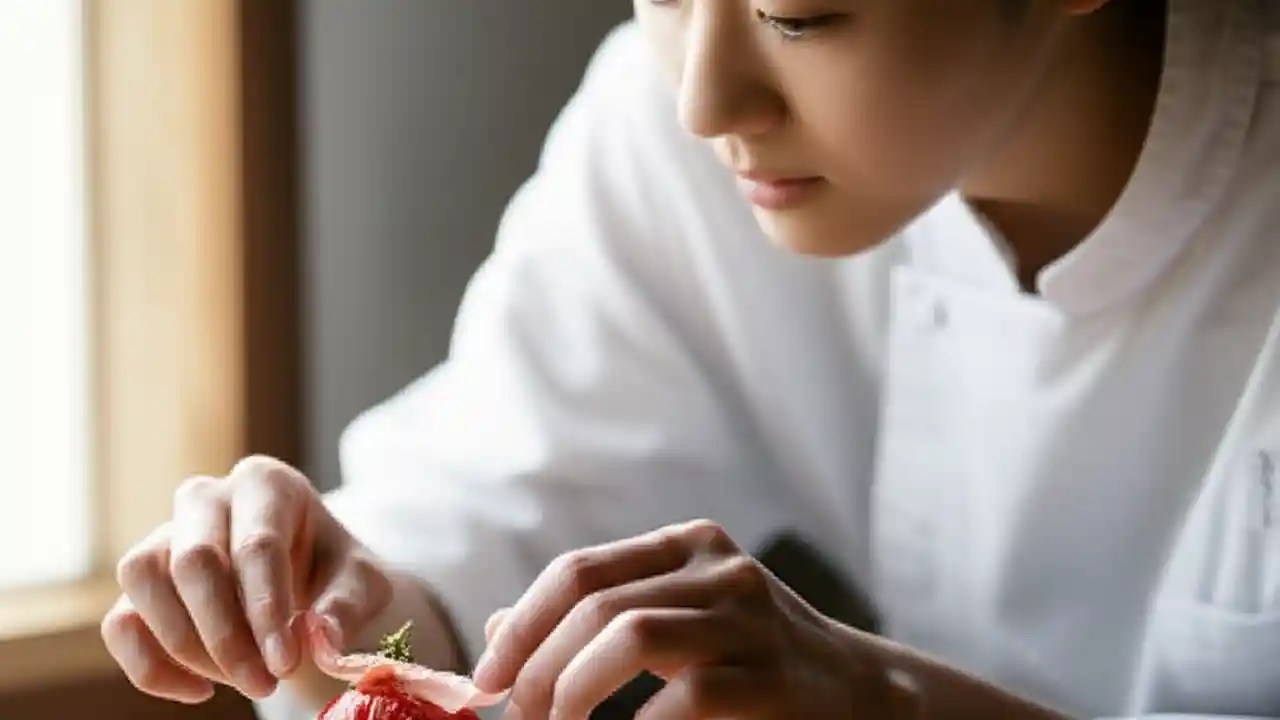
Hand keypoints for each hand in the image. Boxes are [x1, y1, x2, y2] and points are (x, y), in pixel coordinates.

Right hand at [101, 456, 394, 703]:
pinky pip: (120, 621)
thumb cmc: (334, 571)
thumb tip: (320, 640)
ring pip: (143, 579)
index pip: (257, 545)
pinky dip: (150, 666)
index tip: (286, 664)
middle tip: (264, 684)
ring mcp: (165, 534)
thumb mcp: (363, 583)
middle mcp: (207, 498)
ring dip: (185, 645)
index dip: (267, 610)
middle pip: (194, 560)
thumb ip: (348, 606)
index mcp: (267, 484)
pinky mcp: (141, 580)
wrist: (308, 577)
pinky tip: (199, 691)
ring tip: (240, 682)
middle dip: (225, 635)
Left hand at [472, 519, 919, 719]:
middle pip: (594, 604)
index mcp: (685, 546)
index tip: (486, 681)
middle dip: (538, 668)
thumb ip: (593, 622)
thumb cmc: (749, 663)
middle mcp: (717, 566)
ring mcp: (751, 615)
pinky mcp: (773, 675)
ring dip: (573, 692)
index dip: (520, 625)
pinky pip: (683, 698)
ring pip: (630, 635)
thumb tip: (493, 630)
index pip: (578, 570)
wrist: (859, 694)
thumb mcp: (674, 625)